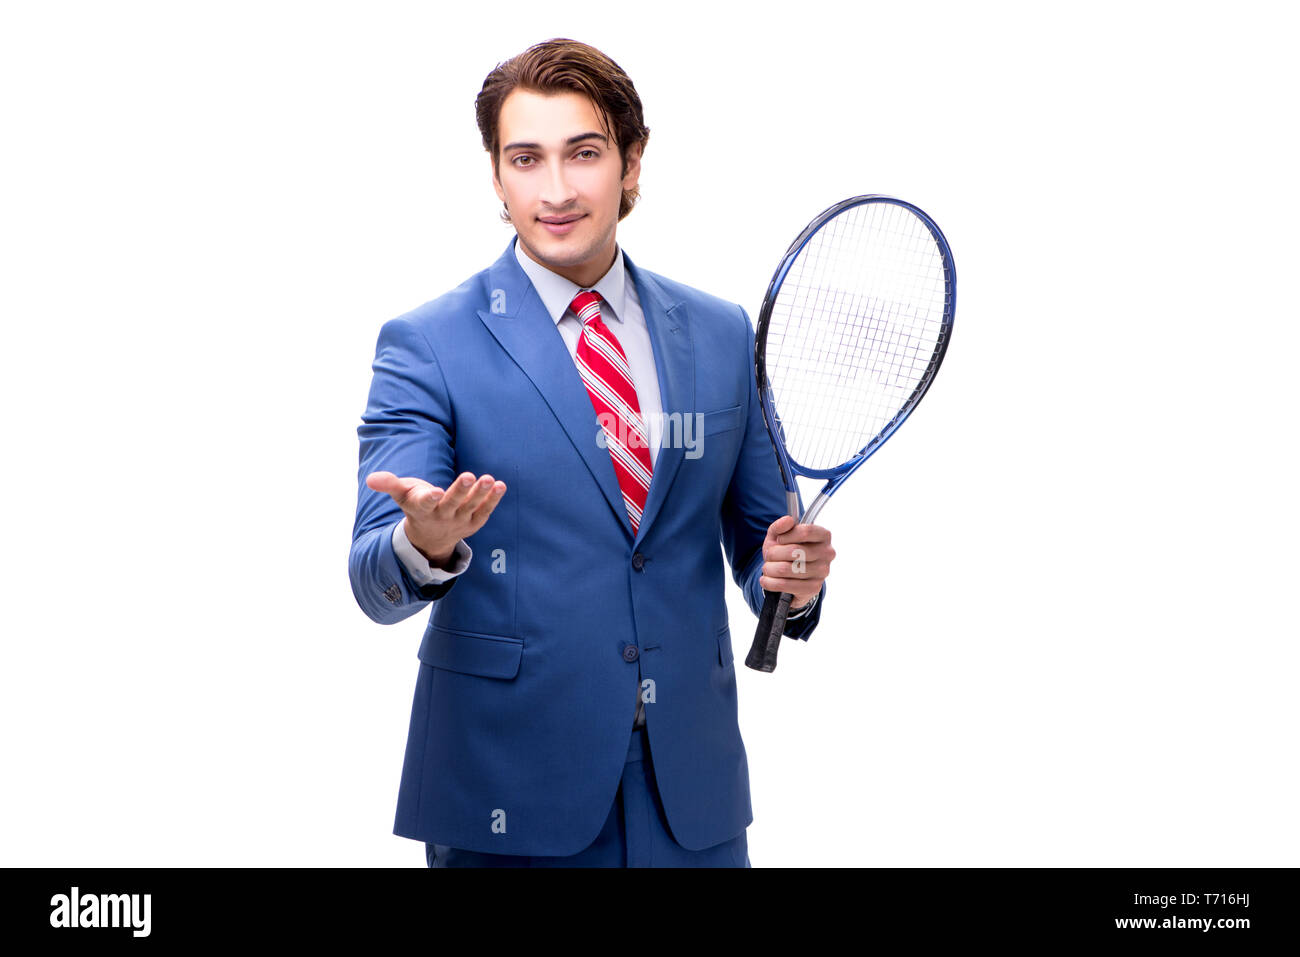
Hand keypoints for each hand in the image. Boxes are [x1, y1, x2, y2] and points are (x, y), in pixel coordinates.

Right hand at [366, 470, 505, 565]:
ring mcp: (459, 520)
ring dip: (481, 494)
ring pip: (471, 507)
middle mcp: (441, 516)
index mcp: (422, 509)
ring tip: (490, 479)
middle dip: (461, 491)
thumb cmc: (416, 506)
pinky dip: (493, 500)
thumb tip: (371, 479)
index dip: (429, 498)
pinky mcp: (473, 522)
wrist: (431, 537)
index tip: (434, 492)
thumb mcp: (402, 495)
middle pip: (452, 503)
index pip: (424, 504)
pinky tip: (500, 486)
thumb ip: (389, 484)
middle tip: (470, 476)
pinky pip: (485, 511)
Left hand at [759, 515, 834, 609]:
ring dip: (769, 568)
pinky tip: (766, 580)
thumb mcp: (779, 536)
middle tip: (769, 556)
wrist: (789, 576)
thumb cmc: (786, 552)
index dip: (787, 536)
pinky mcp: (814, 588)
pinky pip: (786, 585)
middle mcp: (827, 553)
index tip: (779, 540)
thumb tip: (788, 520)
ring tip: (767, 568)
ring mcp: (822, 572)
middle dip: (774, 554)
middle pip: (794, 551)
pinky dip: (770, 582)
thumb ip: (780, 526)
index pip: (806, 532)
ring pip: (787, 569)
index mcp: (823, 535)